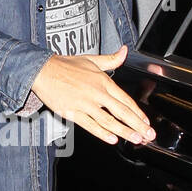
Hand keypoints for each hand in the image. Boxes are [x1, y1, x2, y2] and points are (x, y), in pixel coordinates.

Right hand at [31, 44, 155, 145]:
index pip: (125, 100)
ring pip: (108, 120)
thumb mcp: (92, 59)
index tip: (146, 122)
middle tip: (148, 135)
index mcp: (103, 81)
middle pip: (121, 112)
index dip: (138, 113)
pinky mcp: (72, 112)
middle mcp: (97, 93)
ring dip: (124, 131)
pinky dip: (102, 133)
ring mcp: (85, 104)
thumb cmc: (65, 65)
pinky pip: (90, 125)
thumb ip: (111, 59)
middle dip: (137, 125)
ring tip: (136, 139)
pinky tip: (112, 139)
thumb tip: (124, 51)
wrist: (43, 70)